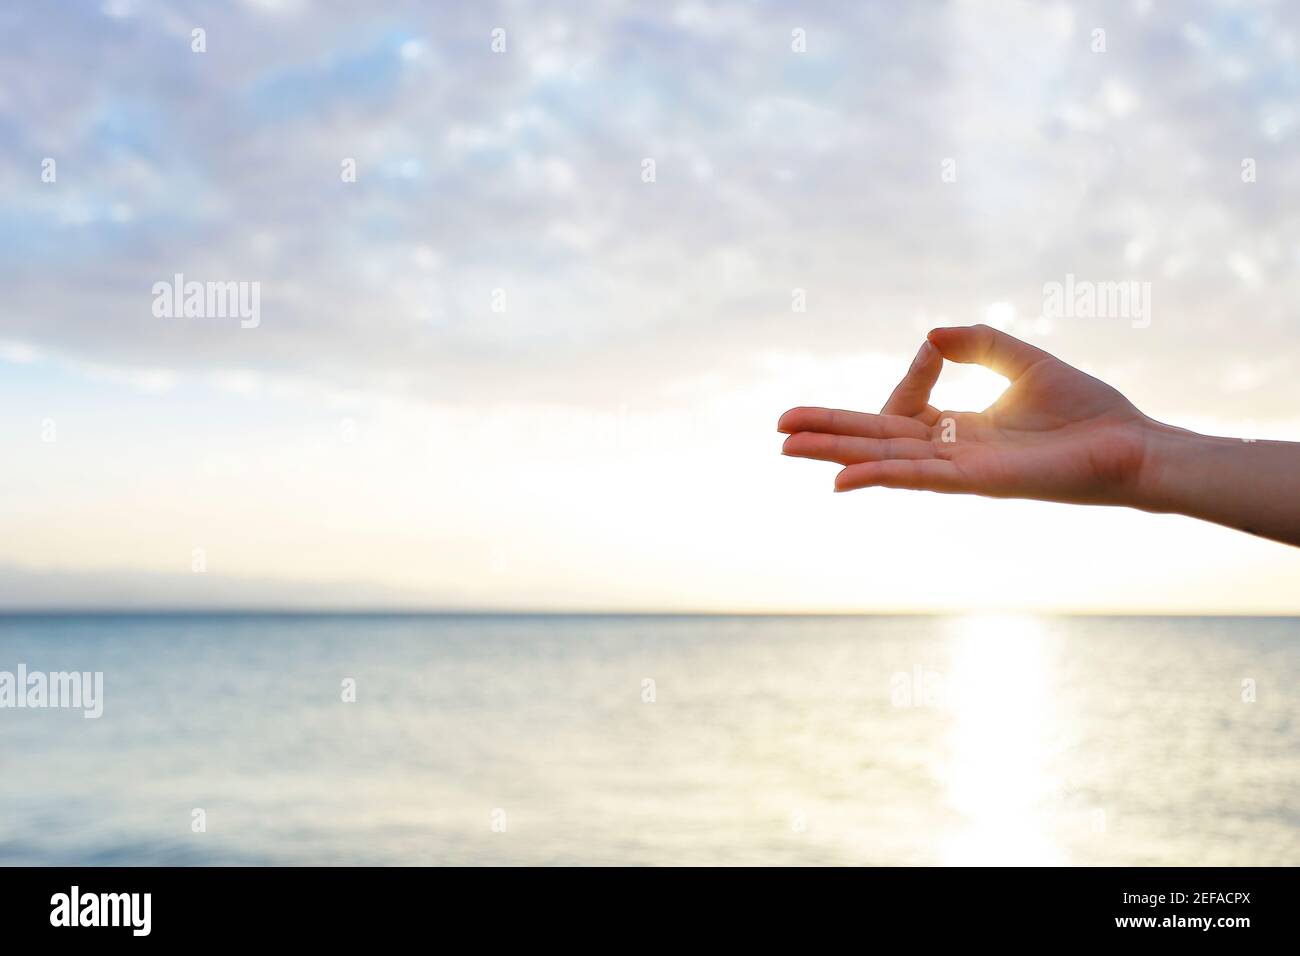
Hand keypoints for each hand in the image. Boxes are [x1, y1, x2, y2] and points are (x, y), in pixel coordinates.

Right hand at [777, 324, 1153, 504]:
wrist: (1132, 447)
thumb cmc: (1087, 412)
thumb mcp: (1024, 361)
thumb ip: (978, 343)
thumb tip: (927, 336)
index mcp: (961, 429)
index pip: (906, 409)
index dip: (908, 377)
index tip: (930, 349)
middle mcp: (952, 453)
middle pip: (876, 440)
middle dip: (827, 434)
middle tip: (779, 430)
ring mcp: (960, 470)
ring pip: (885, 459)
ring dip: (835, 454)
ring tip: (788, 448)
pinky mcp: (978, 482)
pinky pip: (917, 477)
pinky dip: (878, 476)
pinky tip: (841, 478)